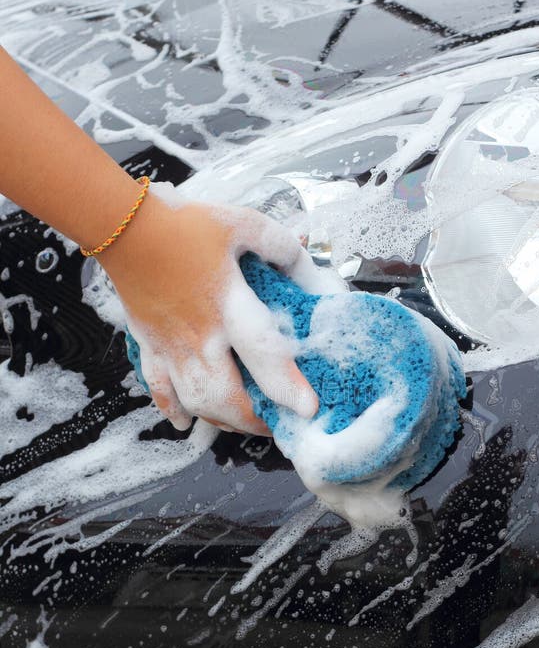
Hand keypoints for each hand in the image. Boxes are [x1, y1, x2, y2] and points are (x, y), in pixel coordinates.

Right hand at [99, 188, 327, 434]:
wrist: (122, 226)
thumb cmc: (182, 224)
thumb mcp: (241, 224)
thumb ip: (277, 245)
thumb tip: (303, 260)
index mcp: (228, 305)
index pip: (263, 353)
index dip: (286, 386)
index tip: (307, 409)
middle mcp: (200, 336)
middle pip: (227, 396)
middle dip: (254, 420)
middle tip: (277, 422)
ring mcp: (172, 346)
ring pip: (196, 401)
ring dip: (221, 420)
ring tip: (242, 423)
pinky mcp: (150, 346)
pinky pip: (159, 389)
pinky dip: (173, 411)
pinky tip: (187, 423)